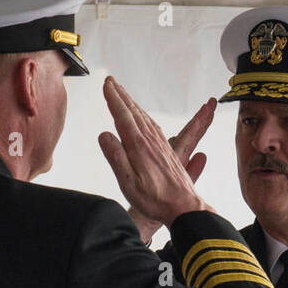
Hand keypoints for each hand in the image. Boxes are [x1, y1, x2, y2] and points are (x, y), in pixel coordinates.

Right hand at [98, 77, 212, 226]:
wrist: (183, 206)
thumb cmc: (154, 199)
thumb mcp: (128, 182)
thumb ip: (116, 157)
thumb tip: (104, 135)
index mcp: (139, 146)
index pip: (123, 116)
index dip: (113, 99)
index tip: (106, 85)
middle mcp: (151, 140)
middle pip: (133, 111)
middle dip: (121, 95)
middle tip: (111, 82)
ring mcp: (160, 144)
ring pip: (143, 116)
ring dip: (131, 103)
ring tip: (123, 94)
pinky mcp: (166, 150)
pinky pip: (152, 125)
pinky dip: (143, 115)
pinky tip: (142, 117)